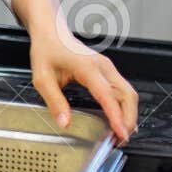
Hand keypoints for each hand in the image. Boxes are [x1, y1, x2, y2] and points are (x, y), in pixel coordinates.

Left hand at [29, 26, 138, 143]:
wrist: (51, 32)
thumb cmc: (47, 51)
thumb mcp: (42, 78)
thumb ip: (54, 101)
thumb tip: (65, 123)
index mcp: (86, 66)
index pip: (107, 95)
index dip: (116, 116)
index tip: (120, 133)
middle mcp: (103, 66)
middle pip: (127, 95)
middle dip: (129, 119)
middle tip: (120, 140)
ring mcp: (108, 67)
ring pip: (128, 93)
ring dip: (129, 114)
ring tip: (120, 134)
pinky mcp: (108, 71)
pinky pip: (123, 90)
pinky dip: (125, 107)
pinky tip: (119, 119)